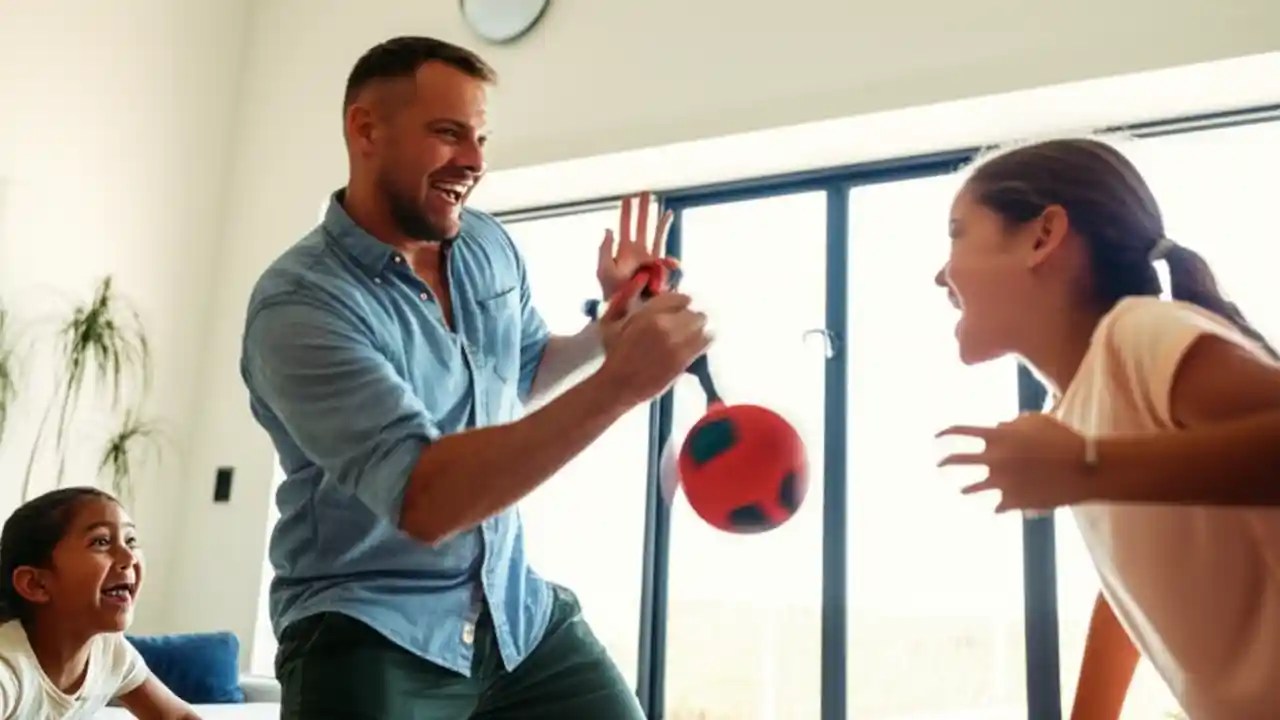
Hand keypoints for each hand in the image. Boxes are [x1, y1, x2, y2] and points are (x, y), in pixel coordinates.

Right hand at [596, 292, 711, 406]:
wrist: (619, 384)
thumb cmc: (614, 352)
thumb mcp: (612, 322)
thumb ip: (625, 298)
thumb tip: (642, 278)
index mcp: (648, 313)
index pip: (679, 298)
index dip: (681, 302)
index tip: (680, 308)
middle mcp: (665, 324)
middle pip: (694, 312)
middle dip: (690, 316)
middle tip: (685, 324)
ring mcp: (677, 343)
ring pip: (701, 326)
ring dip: (698, 328)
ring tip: (691, 335)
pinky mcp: (684, 359)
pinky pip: (704, 342)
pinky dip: (704, 341)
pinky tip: (697, 344)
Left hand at [597, 192, 672, 299]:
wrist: (627, 306)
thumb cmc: (613, 291)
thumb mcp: (603, 269)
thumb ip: (604, 249)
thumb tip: (608, 229)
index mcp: (623, 250)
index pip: (624, 226)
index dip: (626, 212)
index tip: (627, 198)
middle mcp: (637, 251)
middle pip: (641, 224)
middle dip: (642, 209)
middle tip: (645, 192)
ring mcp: (649, 257)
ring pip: (653, 231)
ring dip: (655, 217)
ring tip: (658, 202)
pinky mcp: (658, 264)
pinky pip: (664, 245)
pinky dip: (665, 232)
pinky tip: (668, 218)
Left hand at [936, 413, 1093, 512]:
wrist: (1084, 468)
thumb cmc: (1062, 440)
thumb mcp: (1036, 421)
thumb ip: (1011, 423)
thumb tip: (997, 426)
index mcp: (998, 436)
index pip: (959, 432)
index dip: (944, 433)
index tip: (935, 437)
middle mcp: (994, 459)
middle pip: (955, 460)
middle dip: (943, 462)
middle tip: (939, 464)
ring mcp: (1001, 482)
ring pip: (969, 488)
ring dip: (965, 488)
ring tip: (962, 490)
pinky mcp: (1012, 502)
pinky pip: (994, 506)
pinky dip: (995, 505)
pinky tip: (994, 507)